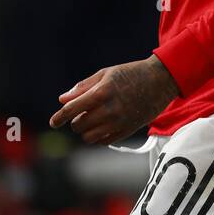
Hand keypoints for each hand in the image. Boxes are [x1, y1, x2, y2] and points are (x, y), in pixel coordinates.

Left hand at [49, 55, 179, 144]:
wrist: (161, 80)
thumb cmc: (132, 73)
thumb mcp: (106, 73)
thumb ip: (83, 87)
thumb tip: (62, 100)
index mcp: (102, 92)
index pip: (72, 110)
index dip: (59, 117)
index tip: (53, 123)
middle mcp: (109, 109)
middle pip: (79, 125)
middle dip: (76, 121)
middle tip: (82, 114)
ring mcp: (119, 122)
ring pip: (89, 136)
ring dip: (86, 130)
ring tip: (92, 121)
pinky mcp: (128, 130)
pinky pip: (104, 141)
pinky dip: (98, 137)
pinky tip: (102, 127)